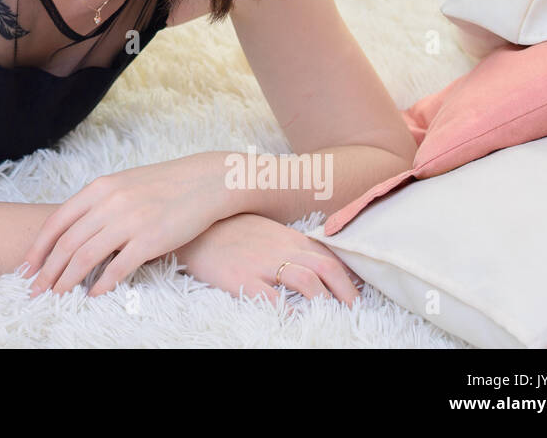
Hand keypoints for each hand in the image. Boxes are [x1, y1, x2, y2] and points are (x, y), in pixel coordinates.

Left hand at [22, 154, 235, 297]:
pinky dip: (102, 284)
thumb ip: (97, 204)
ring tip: (57, 296)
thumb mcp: (123, 185)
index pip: (57, 221)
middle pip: (67, 243)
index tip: (27, 267)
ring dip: (67, 281)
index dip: (38, 247)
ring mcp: (130, 221)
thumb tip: (73, 231)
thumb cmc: (163, 186)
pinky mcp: (150, 240)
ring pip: (86, 257)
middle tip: (34, 290)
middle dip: (47, 271)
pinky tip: (92, 295)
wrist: (205, 181)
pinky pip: (118, 267)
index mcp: (99, 188)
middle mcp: (110, 203)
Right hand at [172, 212, 363, 305]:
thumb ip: (285, 241)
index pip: (329, 253)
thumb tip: (309, 259)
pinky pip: (273, 300)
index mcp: (287, 235)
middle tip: (356, 310)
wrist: (189, 225)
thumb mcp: (261, 227)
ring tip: (334, 319)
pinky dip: (289, 314)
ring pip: (308, 283)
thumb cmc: (225, 228)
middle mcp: (281, 247)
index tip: (357, 290)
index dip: (348, 273)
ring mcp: (262, 262)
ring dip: (326, 303)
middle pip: (328, 269)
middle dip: (348, 292)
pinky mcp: (242, 278)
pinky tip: (296, 323)